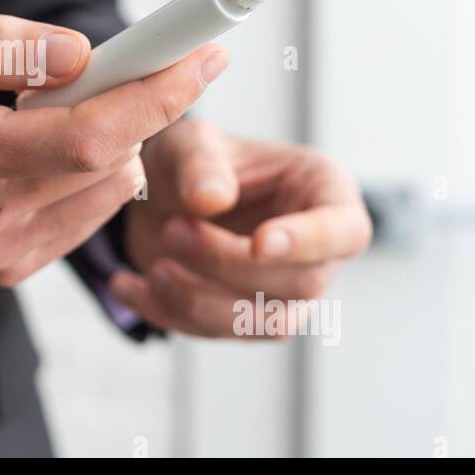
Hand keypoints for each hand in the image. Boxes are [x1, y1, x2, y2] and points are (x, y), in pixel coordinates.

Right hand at [0, 4, 229, 287]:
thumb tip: (80, 55)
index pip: (87, 138)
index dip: (156, 96)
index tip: (205, 53)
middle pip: (111, 162)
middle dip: (138, 102)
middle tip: (125, 58)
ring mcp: (1, 253)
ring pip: (112, 185)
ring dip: (111, 136)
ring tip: (49, 107)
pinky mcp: (13, 265)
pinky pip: (92, 207)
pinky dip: (91, 167)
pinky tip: (40, 144)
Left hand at [111, 120, 371, 335]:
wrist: (158, 193)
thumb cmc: (192, 160)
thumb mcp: (189, 142)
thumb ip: (201, 163)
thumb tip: (210, 201)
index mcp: (324, 192)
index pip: (345, 231)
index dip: (309, 242)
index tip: (260, 242)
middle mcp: (317, 249)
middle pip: (299, 283)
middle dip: (229, 264)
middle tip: (173, 229)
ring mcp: (284, 290)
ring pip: (265, 323)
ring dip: (202, 301)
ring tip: (154, 269)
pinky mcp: (244, 317)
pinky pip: (218, 333)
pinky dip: (169, 314)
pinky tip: (129, 286)